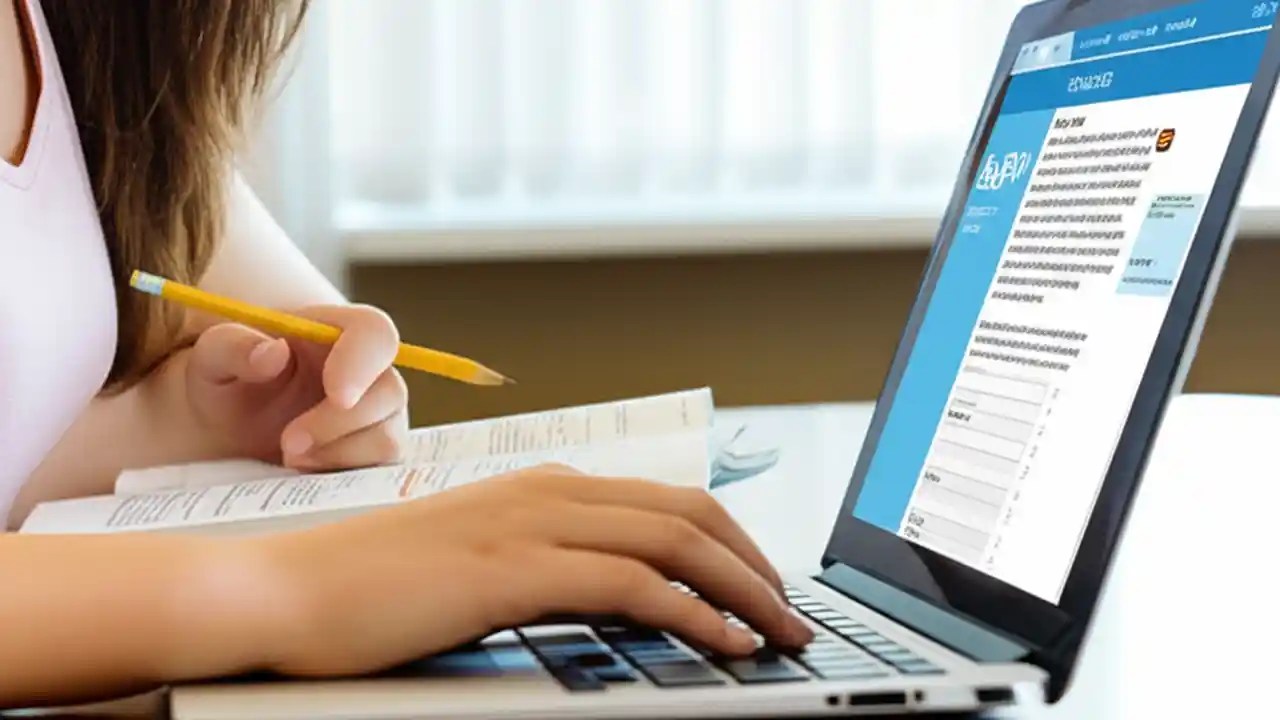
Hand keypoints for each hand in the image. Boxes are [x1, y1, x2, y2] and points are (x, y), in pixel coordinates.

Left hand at [181, 305, 409, 470]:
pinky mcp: (372, 455)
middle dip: (339, 424)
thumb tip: (271, 353)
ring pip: (388, 439)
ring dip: (341, 455)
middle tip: (288, 443)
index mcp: (338, 332)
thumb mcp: (215, 356)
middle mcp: (369, 372)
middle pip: (389, 392)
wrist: (231, 421)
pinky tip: (305, 472)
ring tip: (288, 457)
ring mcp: (377, 417)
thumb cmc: (231, 376)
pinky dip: (341, 478)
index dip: (363, 363)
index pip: (374, 334)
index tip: (337, 395)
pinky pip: (378, 473)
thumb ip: (235, 346)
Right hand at [251, 465, 813, 676]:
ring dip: (743, 589)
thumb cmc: (374, 588)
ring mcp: (533, 523)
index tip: (764, 587)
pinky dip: (693, 612)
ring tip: (781, 634)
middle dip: (755, 564)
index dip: (731, 542)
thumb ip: (542, 563)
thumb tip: (608, 591)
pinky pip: (633, 584)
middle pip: (689, 512)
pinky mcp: (514, 568)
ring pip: (675, 541)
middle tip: (794, 615)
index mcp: (545, 485)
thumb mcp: (475, 563)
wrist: (288, 591)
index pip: (667, 501)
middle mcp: (550, 491)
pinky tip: (724, 642)